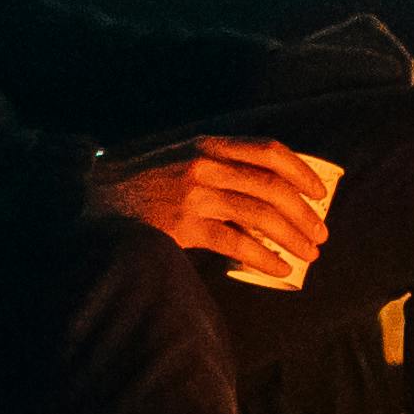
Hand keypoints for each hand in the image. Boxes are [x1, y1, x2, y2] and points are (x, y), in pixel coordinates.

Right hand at [94, 133, 341, 286]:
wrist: (93, 198)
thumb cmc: (142, 182)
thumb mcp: (181, 157)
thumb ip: (218, 165)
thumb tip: (269, 190)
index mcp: (208, 144)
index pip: (268, 150)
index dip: (301, 171)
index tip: (321, 193)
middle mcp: (204, 164)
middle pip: (271, 186)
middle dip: (303, 213)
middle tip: (321, 235)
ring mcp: (193, 194)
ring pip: (259, 214)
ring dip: (292, 236)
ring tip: (309, 255)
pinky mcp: (182, 225)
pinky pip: (234, 241)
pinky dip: (263, 257)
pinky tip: (279, 269)